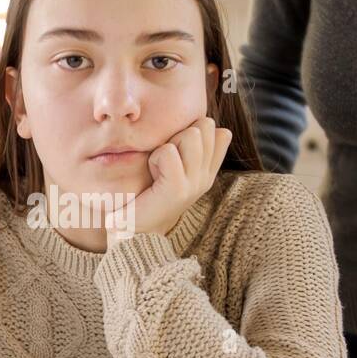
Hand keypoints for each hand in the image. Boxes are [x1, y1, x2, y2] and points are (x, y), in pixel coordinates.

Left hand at [105, 117, 230, 240]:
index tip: (176, 152)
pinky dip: (155, 158)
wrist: (133, 231)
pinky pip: (168, 152)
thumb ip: (196, 149)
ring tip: (159, 167)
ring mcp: (195, 183)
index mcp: (208, 172)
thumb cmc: (147, 196)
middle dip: (180, 134)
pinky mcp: (178, 189)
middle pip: (204, 126)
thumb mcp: (175, 168)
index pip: (219, 133)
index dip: (195, 130)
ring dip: (168, 144)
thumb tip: (223, 130)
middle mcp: (206, 178)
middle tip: (164, 159)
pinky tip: (152, 175)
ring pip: (190, 135)